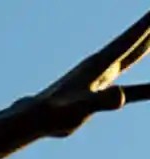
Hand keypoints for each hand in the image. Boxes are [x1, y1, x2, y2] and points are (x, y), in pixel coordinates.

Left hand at [32, 10, 149, 136]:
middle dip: (148, 29)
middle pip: (132, 42)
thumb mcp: (83, 108)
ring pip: (130, 54)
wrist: (33, 119)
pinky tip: (144, 65)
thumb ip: (102, 101)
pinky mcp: (96, 87)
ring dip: (145, 42)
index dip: (146, 26)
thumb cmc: (56, 114)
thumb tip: (120, 96)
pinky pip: (124, 72)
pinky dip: (138, 63)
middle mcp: (100, 65)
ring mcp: (99, 75)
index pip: (130, 40)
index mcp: (99, 65)